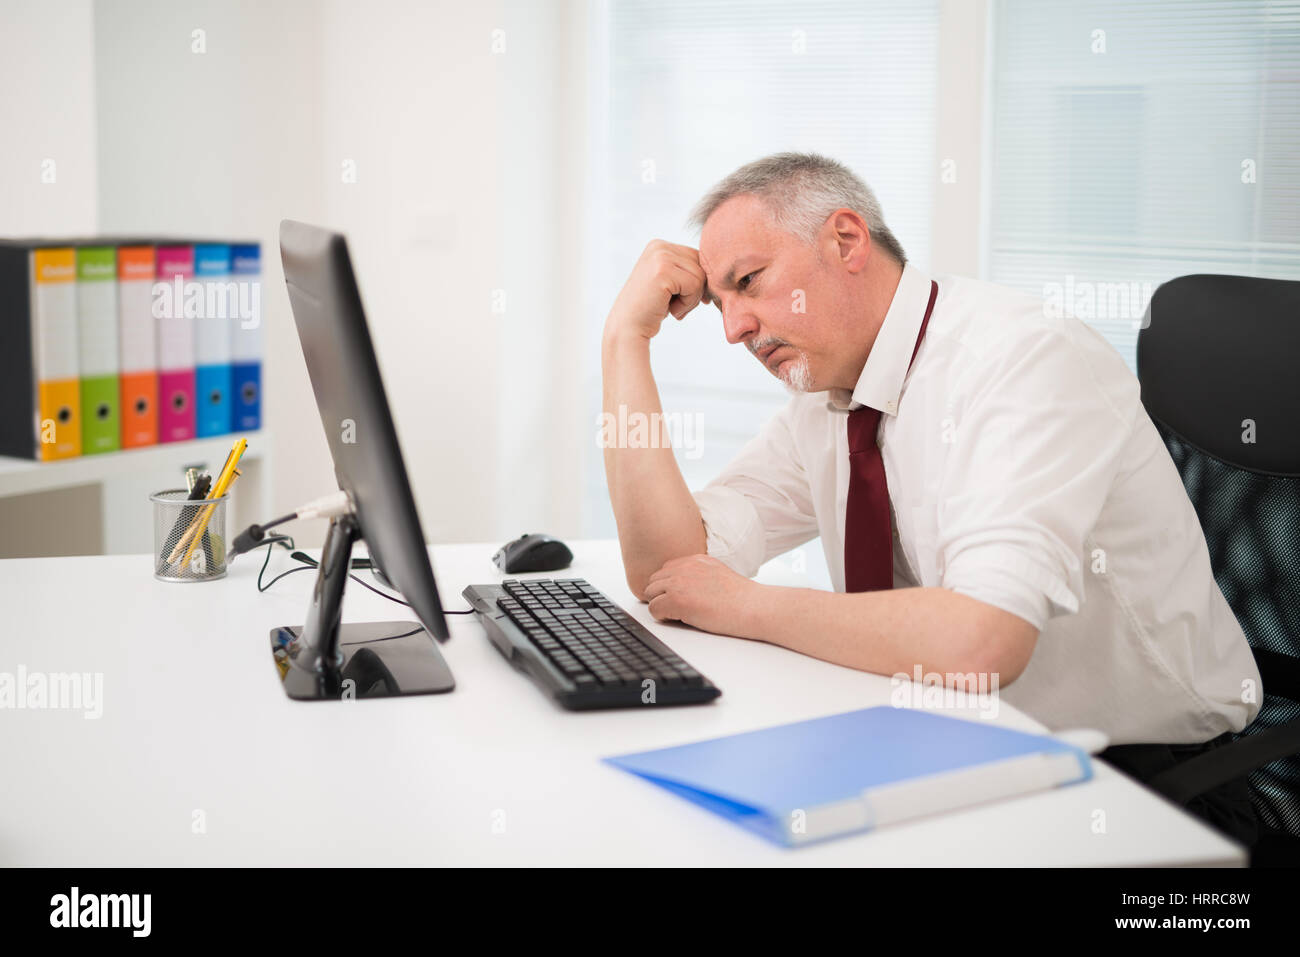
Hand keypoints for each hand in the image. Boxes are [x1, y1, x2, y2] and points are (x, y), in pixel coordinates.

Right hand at [604, 240, 710, 341]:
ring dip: (692, 299)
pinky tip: (670, 310)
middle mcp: (660, 246)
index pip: (697, 257)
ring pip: (701, 276)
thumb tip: (719, 271)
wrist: (628, 328)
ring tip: (672, 307)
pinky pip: (695, 285)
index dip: (698, 281)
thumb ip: (687, 270)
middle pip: (702, 264)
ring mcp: (660, 256)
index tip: (685, 299)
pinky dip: (688, 303)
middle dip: (696, 290)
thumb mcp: (670, 283)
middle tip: (676, 305)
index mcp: (660, 245)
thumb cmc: (651, 309)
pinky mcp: (663, 271)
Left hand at [643, 554, 758, 636]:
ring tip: (679, 614)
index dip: (670, 586)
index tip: (680, 597)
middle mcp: (685, 567)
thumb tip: (688, 588)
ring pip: (650, 594)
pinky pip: (653, 609)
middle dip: (662, 595)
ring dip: (661, 605)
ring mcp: (679, 582)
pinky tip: (680, 619)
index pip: (666, 569)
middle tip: (677, 609)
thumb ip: (701, 575)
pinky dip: (663, 617)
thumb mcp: (719, 574)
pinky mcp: (676, 599)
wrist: (753, 607)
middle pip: (654, 580)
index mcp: (696, 559)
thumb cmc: (743, 599)